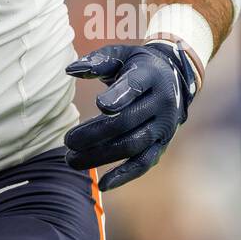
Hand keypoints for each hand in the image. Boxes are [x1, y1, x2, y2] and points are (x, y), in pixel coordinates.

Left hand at [64, 41, 198, 191]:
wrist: (172, 79)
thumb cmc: (136, 65)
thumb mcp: (120, 55)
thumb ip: (97, 61)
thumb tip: (71, 70)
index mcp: (151, 75)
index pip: (135, 87)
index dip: (119, 96)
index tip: (99, 104)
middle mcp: (162, 103)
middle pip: (128, 121)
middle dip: (96, 133)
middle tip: (68, 141)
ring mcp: (164, 127)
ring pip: (133, 145)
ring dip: (101, 155)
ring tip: (71, 159)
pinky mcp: (162, 145)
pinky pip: (144, 163)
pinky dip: (124, 175)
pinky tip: (102, 184)